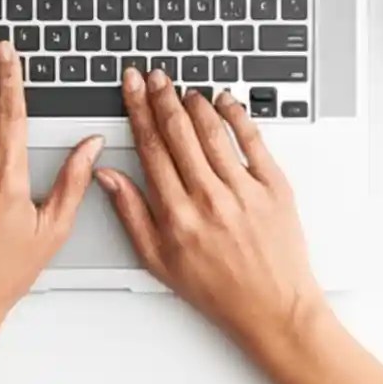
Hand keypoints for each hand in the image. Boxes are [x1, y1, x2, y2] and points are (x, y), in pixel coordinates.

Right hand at [97, 68, 382, 383]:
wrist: (273, 308)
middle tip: (153, 74)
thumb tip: (108, 175)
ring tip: (182, 87)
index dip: (137, 110)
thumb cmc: (217, 289)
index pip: (150, 147)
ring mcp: (244, 190)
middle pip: (178, 132)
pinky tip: (225, 100)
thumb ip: (131, 213)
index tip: (131, 86)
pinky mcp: (274, 187)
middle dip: (161, 96)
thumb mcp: (158, 259)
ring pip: (212, 131)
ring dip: (194, 102)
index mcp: (176, 214)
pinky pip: (252, 140)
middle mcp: (209, 197)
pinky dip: (236, 115)